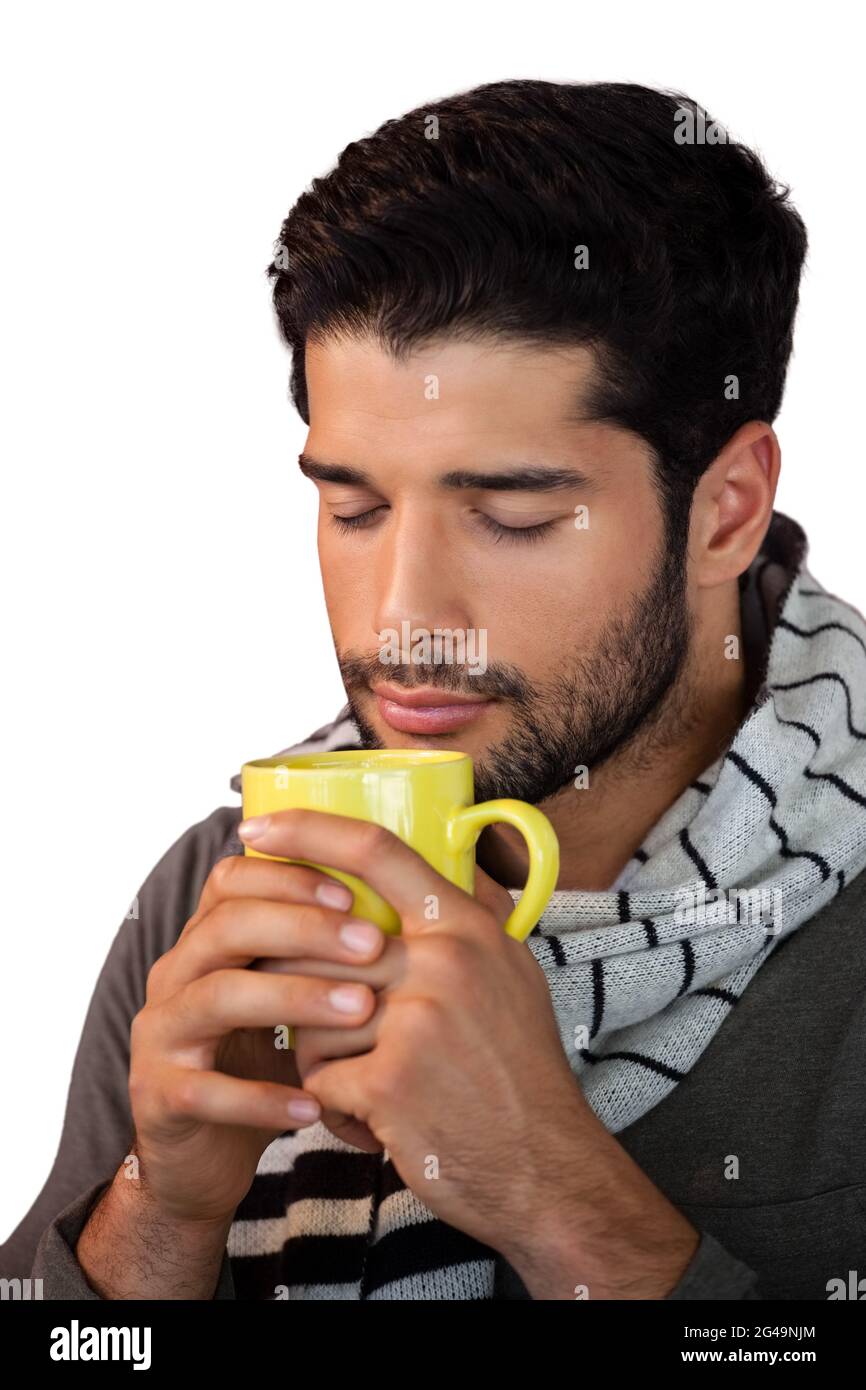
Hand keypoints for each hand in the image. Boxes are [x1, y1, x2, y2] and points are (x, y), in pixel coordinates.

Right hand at [128, 849, 389, 1223]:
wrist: (200, 1148)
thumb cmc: (257, 1056)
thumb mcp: (286, 991)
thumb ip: (317, 948)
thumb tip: (400, 897)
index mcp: (204, 938)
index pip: (231, 880)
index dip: (289, 878)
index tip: (354, 894)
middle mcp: (174, 974)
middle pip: (228, 926)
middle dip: (305, 929)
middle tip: (374, 946)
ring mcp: (161, 1033)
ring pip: (217, 996)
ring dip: (294, 998)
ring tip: (362, 1010)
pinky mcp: (159, 1095)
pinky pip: (206, 1090)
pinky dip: (262, 1097)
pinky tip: (315, 1103)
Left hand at [236, 808, 587, 1255]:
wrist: (547, 1171)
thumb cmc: (520, 1073)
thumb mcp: (509, 975)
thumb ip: (465, 918)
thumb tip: (440, 848)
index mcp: (467, 928)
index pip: (376, 849)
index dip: (308, 829)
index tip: (259, 826)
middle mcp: (443, 961)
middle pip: (320, 946)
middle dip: (305, 996)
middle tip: (339, 1036)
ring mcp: (416, 1019)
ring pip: (309, 1017)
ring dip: (327, 1061)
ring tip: (376, 1085)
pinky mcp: (389, 1081)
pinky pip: (319, 1079)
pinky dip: (339, 1109)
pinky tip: (380, 1122)